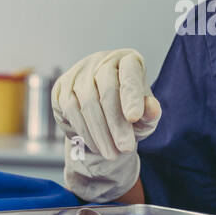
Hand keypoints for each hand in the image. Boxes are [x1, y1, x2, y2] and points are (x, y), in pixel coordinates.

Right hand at [52, 49, 161, 201]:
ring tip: (113, 154)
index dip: (132, 96)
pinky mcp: (62, 86)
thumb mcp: (144, 116)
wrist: (103, 115)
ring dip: (101, 132)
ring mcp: (80, 72)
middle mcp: (102, 61)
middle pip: (108, 90)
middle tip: (126, 148)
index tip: (134, 117)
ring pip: (88, 102)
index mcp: (128, 61)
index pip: (130, 76)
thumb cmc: (129, 111)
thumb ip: (150, 113)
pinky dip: (85, 131)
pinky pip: (72, 109)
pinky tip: (96, 146)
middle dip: (117, 123)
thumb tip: (153, 109)